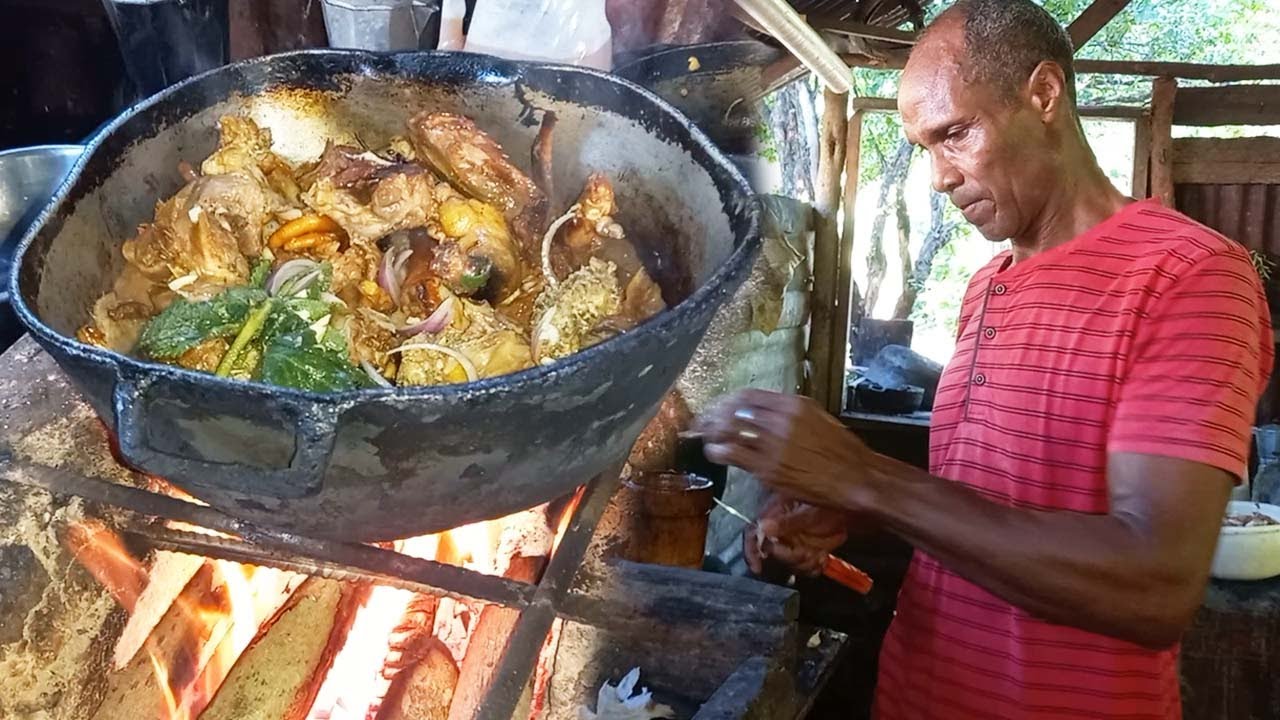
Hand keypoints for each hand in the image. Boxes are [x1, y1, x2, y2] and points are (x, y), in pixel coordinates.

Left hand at [694, 390, 877, 510]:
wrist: (855, 477)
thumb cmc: (841, 451)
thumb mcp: (818, 418)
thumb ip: (790, 413)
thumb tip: (766, 412)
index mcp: (793, 405)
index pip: (749, 395)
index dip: (728, 401)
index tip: (719, 406)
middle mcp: (781, 420)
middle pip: (734, 410)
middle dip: (714, 415)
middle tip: (703, 421)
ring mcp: (773, 444)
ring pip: (730, 430)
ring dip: (712, 432)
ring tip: (705, 436)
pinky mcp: (768, 468)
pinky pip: (734, 454)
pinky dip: (719, 451)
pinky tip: (714, 453)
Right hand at [744, 495, 847, 575]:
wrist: (849, 511)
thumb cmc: (828, 506)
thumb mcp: (809, 512)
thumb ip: (787, 522)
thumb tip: (763, 527)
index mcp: (775, 516)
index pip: (754, 534)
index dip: (752, 552)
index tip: (758, 567)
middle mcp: (780, 531)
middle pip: (774, 554)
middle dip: (792, 557)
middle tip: (808, 552)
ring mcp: (792, 543)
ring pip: (790, 564)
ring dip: (807, 561)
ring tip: (820, 551)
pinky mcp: (804, 552)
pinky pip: (803, 568)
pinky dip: (815, 565)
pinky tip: (823, 556)